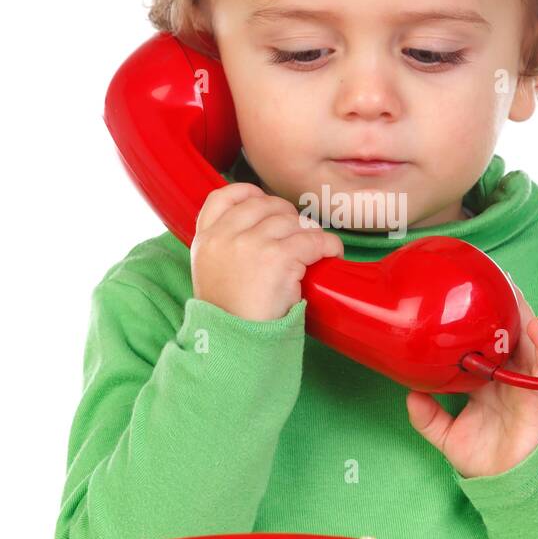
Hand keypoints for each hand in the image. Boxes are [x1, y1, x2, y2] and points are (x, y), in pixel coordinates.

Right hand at [190, 182, 343, 322]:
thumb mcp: (212, 273)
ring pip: (291, 220)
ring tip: (315, 250)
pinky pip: (313, 239)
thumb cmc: (230, 317)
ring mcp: (250, 243)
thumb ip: (226, 246)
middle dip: (287, 216)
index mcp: (205, 239)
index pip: (223, 196)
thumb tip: (264, 227)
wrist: (234, 344)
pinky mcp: (276, 256)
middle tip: (299, 235)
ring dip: (309, 232)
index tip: (265, 202)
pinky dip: (328, 245)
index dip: (249, 193)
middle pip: (265, 204)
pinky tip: (332, 254)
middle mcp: (224, 236)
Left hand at [406, 284, 537, 478]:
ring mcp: (525, 383)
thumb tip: (407, 394)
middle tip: (490, 275)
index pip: (481, 341)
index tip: (464, 293)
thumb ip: (427, 416)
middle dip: (502, 305)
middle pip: (506, 332)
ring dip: (522, 313)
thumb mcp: (445, 435)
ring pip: (527, 340)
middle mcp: (507, 376)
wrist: (506, 485)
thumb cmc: (483, 459)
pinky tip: (536, 325)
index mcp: (486, 379)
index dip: (476, 319)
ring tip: (512, 288)